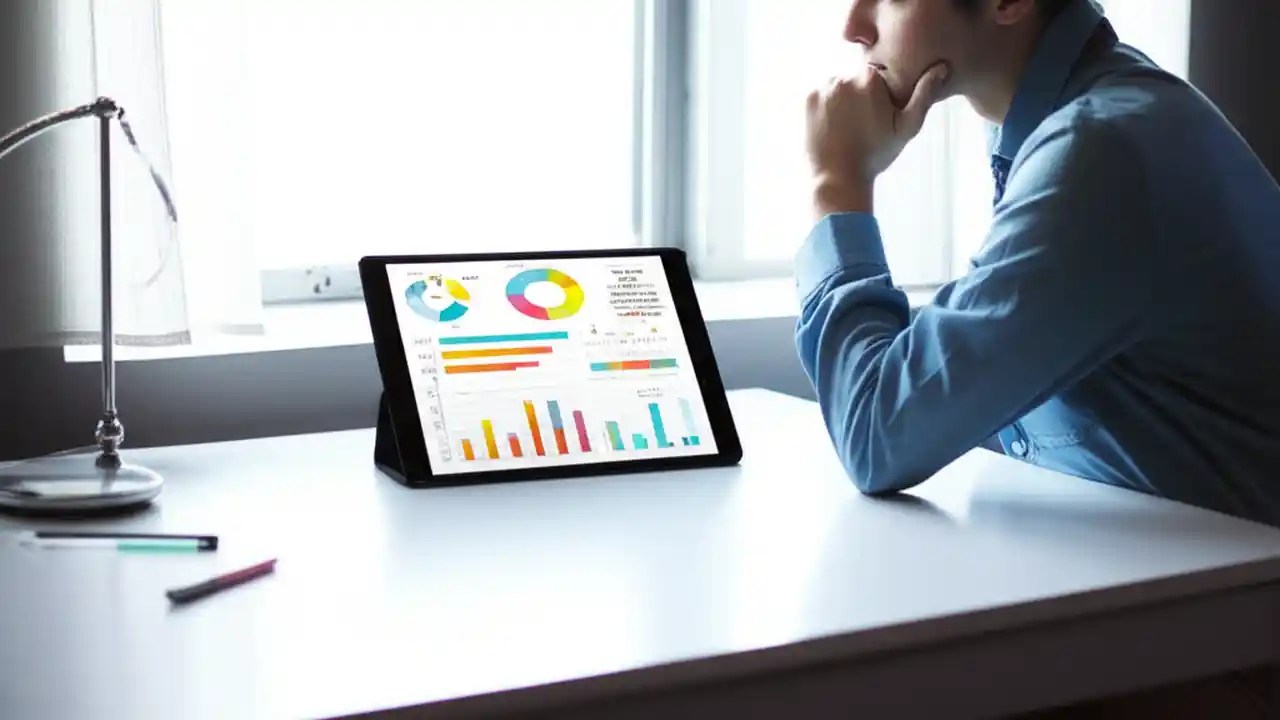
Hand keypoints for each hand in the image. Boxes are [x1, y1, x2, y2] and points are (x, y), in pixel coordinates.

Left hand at [806, 62, 949, 216]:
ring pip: (837, 87)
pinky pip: (821, 96)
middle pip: (856, 79)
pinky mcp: (807, 99)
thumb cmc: (875, 155)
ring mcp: (822, 88)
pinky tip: (833, 128)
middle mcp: (843, 77)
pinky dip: (826, 107)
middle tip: (861, 125)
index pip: (879, 74)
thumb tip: (943, 66)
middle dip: (860, 96)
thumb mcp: (907, 127)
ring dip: (842, 100)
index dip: (881, 93)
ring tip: (846, 128)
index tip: (879, 115)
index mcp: (869, 79)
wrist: (837, 178)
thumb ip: (924, 94)